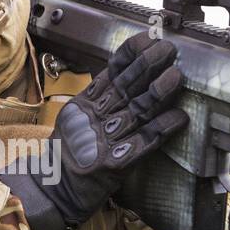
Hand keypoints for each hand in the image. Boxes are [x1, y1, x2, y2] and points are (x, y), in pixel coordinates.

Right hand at [0, 32, 188, 229]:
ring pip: (136, 112)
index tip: (148, 39)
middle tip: (169, 49)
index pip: (111, 73)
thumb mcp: (74, 120)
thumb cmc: (65, 156)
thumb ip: (95, 98)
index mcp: (86, 105)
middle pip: (125, 88)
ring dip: (158, 93)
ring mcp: (104, 141)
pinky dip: (161, 131)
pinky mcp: (113, 165)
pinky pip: (142, 145)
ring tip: (177, 77)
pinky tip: (179, 118)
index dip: (130, 54)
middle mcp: (95, 119)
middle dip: (148, 66)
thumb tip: (121, 72)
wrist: (50, 191)